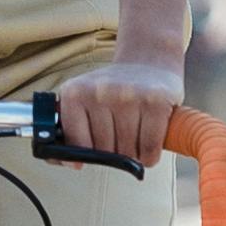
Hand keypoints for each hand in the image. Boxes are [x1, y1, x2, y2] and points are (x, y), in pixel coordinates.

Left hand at [51, 54, 184, 163]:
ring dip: (133, 154)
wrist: (149, 60)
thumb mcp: (83, 100)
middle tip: (120, 135)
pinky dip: (150, 155)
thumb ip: (69, 133)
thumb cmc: (113, 90)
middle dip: (114, 153)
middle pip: (105, 151)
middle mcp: (100, 91)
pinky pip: (149, 149)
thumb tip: (72, 164)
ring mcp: (128, 96)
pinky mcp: (155, 102)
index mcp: (75, 93)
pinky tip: (149, 141)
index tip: (93, 149)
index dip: (87, 154)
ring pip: (127, 153)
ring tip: (135, 135)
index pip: (76, 145)